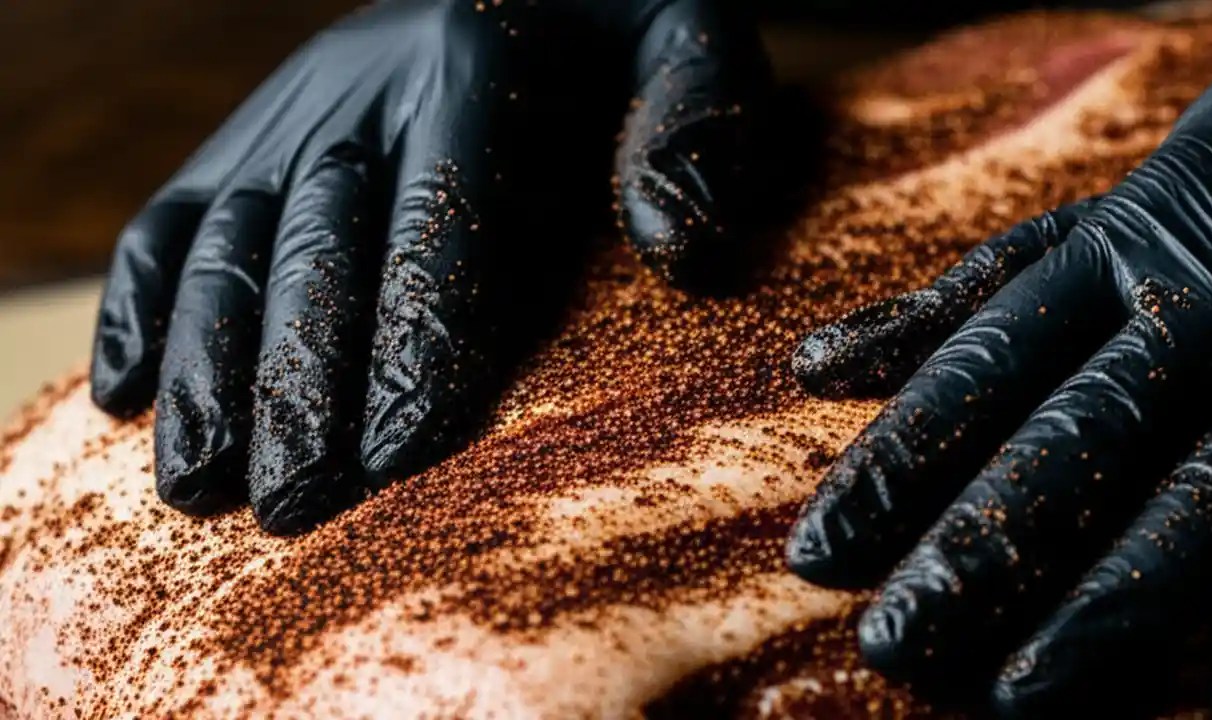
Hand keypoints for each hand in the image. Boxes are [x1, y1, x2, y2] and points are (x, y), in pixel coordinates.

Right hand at [90, 0, 768, 534]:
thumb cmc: (622, 34)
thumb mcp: (690, 40)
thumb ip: (694, 124)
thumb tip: (680, 248)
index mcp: (475, 57)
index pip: (438, 219)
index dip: (409, 344)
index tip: (391, 462)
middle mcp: (363, 81)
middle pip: (314, 243)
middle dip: (299, 383)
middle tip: (294, 504)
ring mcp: (291, 109)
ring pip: (226, 239)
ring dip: (207, 365)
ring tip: (200, 486)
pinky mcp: (250, 136)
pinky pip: (174, 213)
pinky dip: (143, 302)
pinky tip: (127, 392)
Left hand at [787, 53, 1211, 717]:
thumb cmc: (1167, 224)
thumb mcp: (1060, 241)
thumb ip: (943, 313)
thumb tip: (809, 367)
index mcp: (1097, 264)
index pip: (977, 370)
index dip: (896, 462)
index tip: (817, 555)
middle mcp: (1191, 316)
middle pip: (1074, 441)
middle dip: (980, 546)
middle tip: (891, 644)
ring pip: (1197, 498)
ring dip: (1107, 605)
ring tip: (1014, 700)